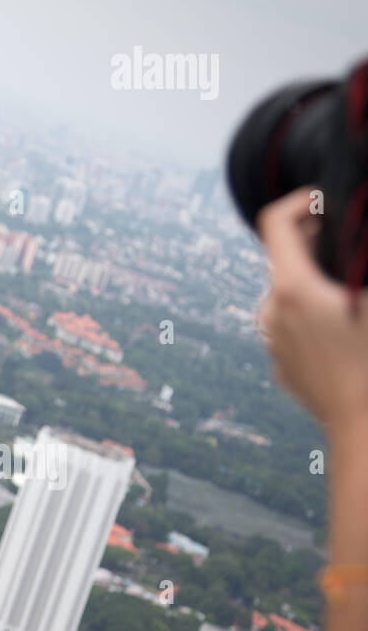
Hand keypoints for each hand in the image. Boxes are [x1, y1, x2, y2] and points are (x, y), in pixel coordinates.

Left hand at [257, 189, 367, 427]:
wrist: (366, 430)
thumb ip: (367, 260)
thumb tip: (364, 238)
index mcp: (293, 287)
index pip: (276, 223)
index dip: (300, 201)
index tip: (325, 199)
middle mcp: (272, 310)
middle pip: (285, 259)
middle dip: (317, 244)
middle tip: (350, 239)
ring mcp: (272, 340)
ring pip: (289, 295)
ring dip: (315, 283)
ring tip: (351, 289)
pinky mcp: (281, 366)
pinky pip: (293, 328)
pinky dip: (313, 317)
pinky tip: (346, 329)